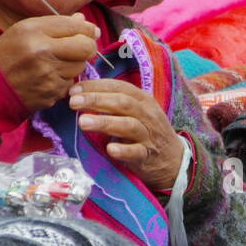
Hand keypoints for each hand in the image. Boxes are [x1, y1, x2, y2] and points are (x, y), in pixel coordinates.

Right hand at [0, 14, 99, 111]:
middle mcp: (41, 51)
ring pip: (80, 66)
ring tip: (57, 63)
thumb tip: (84, 19)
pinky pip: (71, 83)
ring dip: (75, 64)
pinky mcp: (51, 93)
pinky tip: (49, 78)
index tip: (90, 32)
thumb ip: (56, 24)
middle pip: (86, 47)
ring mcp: (48, 75)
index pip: (74, 26)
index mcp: (33, 30)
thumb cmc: (8, 54)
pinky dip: (65, 80)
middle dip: (88, 47)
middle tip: (82, 48)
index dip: (88, 29)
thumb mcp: (25, 31)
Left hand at [67, 79, 184, 191]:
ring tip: (83, 122)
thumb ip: (114, 103)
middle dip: (96, 100)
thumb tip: (80, 94)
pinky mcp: (148, 155)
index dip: (96, 86)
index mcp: (142, 99)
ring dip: (105, 122)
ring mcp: (148, 135)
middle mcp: (147, 114)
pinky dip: (123, 150)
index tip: (74, 90)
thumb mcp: (135, 112)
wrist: (172, 159)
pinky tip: (109, 150)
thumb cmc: (145, 131)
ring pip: (128, 125)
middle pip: (122, 103)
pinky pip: (136, 152)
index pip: (118, 87)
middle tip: (73, 102)